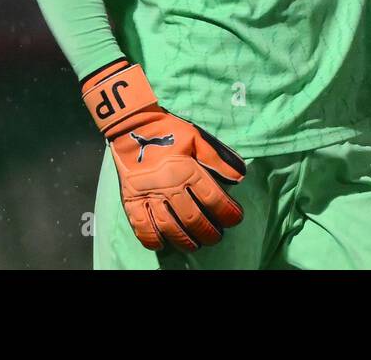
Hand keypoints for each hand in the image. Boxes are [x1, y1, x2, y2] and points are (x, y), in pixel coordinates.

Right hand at [82, 60, 245, 250]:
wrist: (131, 126)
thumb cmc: (167, 131)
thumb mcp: (196, 138)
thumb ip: (217, 158)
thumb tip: (239, 177)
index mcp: (187, 170)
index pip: (213, 198)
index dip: (228, 212)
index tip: (235, 219)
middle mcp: (169, 186)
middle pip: (193, 218)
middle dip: (209, 231)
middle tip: (216, 236)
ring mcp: (148, 195)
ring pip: (169, 227)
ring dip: (185, 240)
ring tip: (195, 244)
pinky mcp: (131, 200)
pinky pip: (141, 226)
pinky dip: (152, 239)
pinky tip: (163, 243)